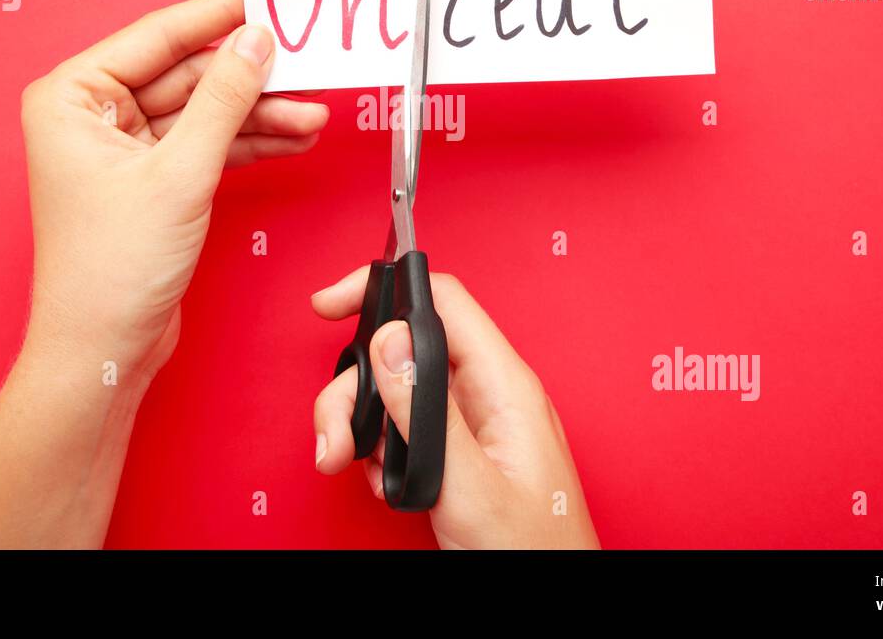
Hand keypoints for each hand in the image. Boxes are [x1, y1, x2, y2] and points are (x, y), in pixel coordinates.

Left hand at [21, 0, 327, 384]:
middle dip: (249, 77)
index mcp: (72, 97)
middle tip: (305, 58)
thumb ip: (224, 100)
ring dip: (258, 114)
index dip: (217, 16)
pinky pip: (207, 145)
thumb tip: (258, 41)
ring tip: (311, 114)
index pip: (157, 38)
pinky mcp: (153, 182)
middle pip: (186, 74)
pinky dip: (247, 144)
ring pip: (203, 112)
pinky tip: (291, 139)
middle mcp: (92, 117)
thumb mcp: (179, 173)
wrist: (106, 350)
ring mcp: (124, 150)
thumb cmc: (111, 269)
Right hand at [311, 268, 598, 548]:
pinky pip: (406, 428)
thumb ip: (428, 413)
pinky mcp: (460, 451)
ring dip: (362, 426)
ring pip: (396, 392)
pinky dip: (382, 453)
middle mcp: (488, 394)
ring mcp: (473, 423)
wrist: (550, 592)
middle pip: (403, 352)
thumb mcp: (471, 486)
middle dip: (355, 390)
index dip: (385, 290)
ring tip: (350, 464)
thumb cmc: (533, 551)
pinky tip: (389, 484)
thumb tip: (391, 341)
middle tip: (334, 437)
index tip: (332, 304)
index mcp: (504, 385)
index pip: (442, 302)